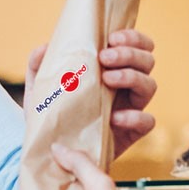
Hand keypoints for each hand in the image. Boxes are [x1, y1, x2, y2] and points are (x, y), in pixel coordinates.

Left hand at [26, 30, 157, 158]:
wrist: (51, 151)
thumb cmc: (52, 116)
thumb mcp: (40, 89)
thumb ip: (38, 65)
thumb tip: (45, 46)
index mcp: (112, 68)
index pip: (136, 45)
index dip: (132, 37)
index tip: (111, 38)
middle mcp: (126, 86)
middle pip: (147, 60)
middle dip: (129, 53)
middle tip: (104, 57)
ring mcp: (131, 108)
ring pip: (150, 85)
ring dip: (132, 76)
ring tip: (107, 79)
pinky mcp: (132, 132)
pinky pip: (147, 121)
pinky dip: (135, 116)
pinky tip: (114, 117)